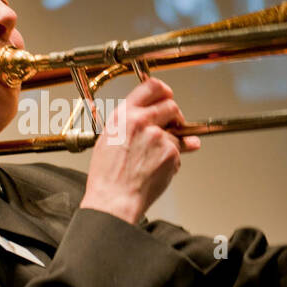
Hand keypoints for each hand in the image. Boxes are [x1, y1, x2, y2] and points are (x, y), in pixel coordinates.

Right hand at [80, 78, 199, 224]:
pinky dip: (172, 161)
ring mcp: (157, 136)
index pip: (151, 87)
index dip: (164, 90)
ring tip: (152, 161)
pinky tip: (155, 170)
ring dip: (171, 144)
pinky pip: (178, 152)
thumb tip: (148, 117)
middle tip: (173, 125)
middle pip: (170, 105)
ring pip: (176, 133)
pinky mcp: (170, 152)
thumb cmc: (107, 176)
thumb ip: (128, 124)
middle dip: (175, 115)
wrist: (114, 199)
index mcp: (123, 116)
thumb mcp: (108, 140)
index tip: (167, 96)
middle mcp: (140, 121)